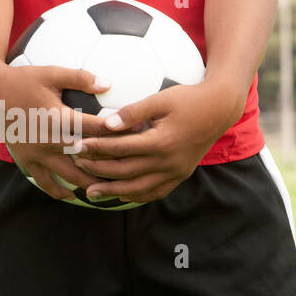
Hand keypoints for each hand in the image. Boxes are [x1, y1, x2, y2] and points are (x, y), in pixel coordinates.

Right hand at [0, 61, 120, 202]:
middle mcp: (50, 141)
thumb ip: (81, 78)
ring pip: (71, 176)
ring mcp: (38, 153)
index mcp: (59, 118)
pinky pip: (45, 182)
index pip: (98, 129)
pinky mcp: (27, 160)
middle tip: (134, 167)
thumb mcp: (51, 73)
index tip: (139, 133)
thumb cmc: (22, 79)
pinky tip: (74, 195)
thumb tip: (109, 84)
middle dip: (113, 164)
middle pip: (89, 158)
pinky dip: (60, 191)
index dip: (120, 131)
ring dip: (92, 183)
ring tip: (111, 189)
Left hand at [67, 79, 243, 202]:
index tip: (76, 146)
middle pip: (126, 171)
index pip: (121, 148)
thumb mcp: (159, 100)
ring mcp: (176, 172)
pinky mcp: (181, 175)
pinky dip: (136, 196)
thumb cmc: (187, 100)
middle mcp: (169, 162)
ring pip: (139, 188)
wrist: (219, 110)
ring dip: (113, 191)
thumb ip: (132, 113)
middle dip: (98, 170)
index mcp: (161, 142)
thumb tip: (106, 124)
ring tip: (91, 192)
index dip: (96, 148)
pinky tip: (120, 196)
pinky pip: (156, 192)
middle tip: (76, 165)